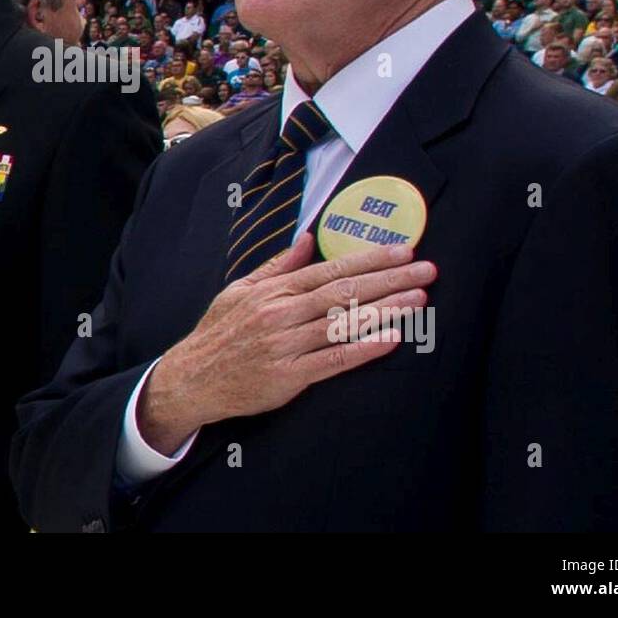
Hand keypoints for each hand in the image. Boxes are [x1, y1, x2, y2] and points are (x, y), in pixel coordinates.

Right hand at [136, 233, 435, 454]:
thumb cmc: (219, 332)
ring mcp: (287, 346)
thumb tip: (306, 238)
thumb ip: (278, 266)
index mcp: (273, 291)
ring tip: (420, 300)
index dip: (369, 260)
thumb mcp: (240, 288)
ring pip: (344, 323)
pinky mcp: (289, 378)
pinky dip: (364, 348)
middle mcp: (282, 314)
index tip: (402, 251)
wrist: (192, 378)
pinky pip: (334, 361)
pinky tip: (391, 338)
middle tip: (426, 270)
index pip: (330, 269)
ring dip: (386, 310)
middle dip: (390, 279)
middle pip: (345, 292)